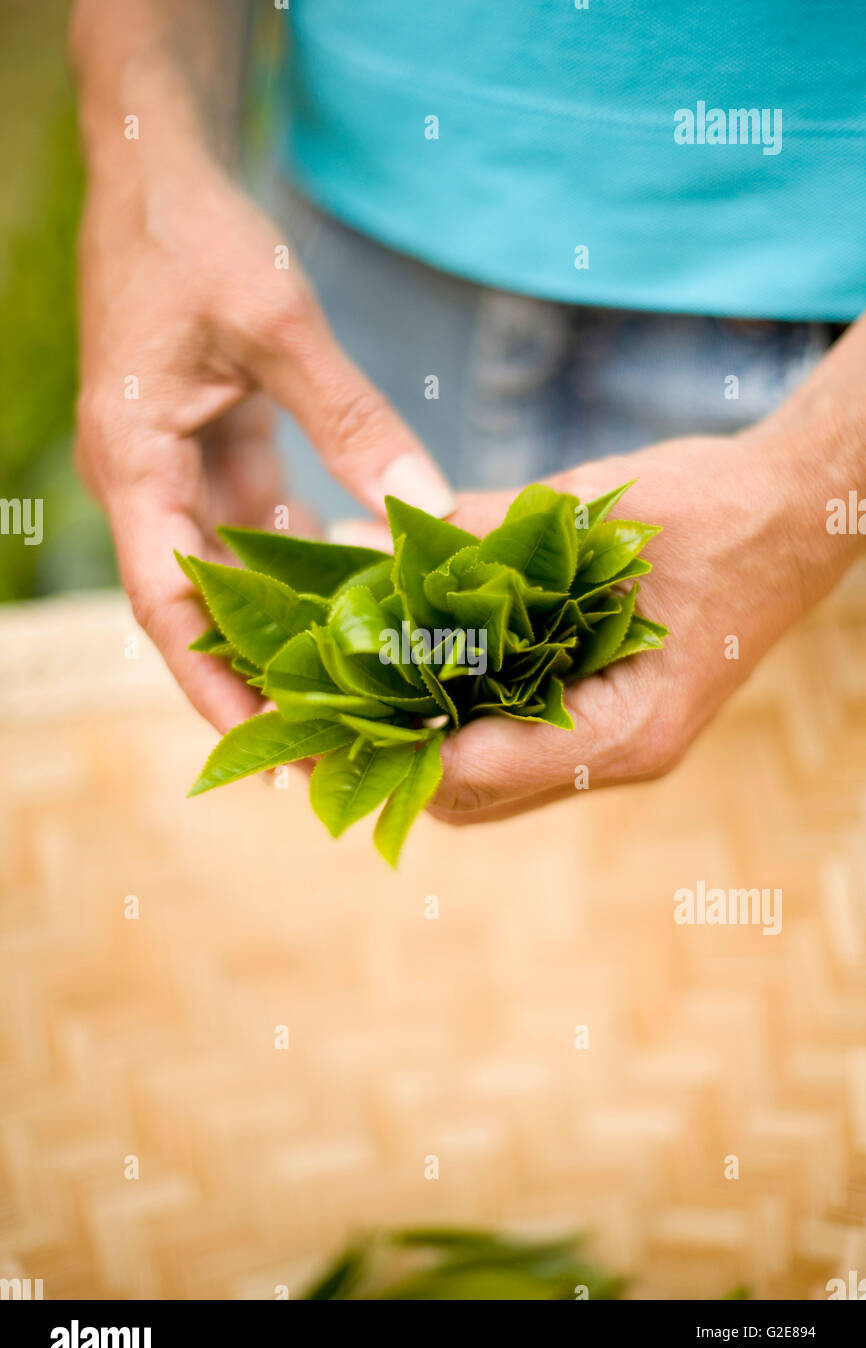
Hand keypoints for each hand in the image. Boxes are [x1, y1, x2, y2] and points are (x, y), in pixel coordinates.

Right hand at [75, 163, 452, 732]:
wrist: (155, 165)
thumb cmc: (195, 233)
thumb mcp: (278, 324)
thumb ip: (349, 418)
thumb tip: (423, 506)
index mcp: (134, 466)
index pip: (168, 608)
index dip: (216, 688)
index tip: (271, 751)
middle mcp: (144, 484)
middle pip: (195, 613)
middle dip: (254, 684)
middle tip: (328, 752)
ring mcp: (174, 470)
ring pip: (226, 580)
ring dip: (281, 635)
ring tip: (349, 696)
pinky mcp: (207, 449)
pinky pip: (249, 532)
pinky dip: (297, 569)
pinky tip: (356, 599)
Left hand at [359, 428, 854, 823]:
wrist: (792, 515)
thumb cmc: (716, 510)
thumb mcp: (596, 509)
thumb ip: (485, 533)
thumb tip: (373, 539)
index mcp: (629, 727)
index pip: (486, 771)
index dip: (396, 750)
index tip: (321, 720)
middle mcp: (618, 755)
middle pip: (473, 798)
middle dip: (387, 762)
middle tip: (310, 716)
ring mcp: (612, 747)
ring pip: (486, 785)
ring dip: (415, 748)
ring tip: (343, 700)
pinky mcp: (602, 722)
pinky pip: (510, 748)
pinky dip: (453, 721)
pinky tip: (408, 674)